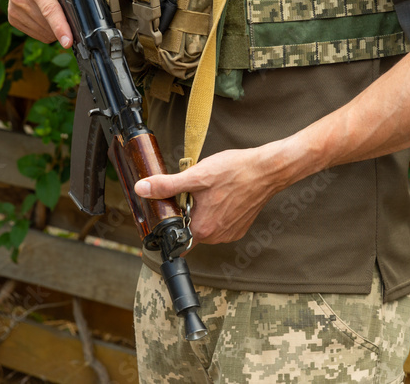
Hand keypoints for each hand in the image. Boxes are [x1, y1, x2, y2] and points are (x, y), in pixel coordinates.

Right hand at [8, 0, 71, 46]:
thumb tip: (82, 12)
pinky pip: (36, 34)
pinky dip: (46, 30)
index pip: (49, 9)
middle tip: (70, 15)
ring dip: (54, 29)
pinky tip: (46, 17)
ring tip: (56, 13)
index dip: (60, 27)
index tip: (67, 41)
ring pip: (43, 33)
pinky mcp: (12, 17)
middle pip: (48, 24)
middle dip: (63, 26)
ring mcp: (13, 8)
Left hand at [134, 144, 288, 243]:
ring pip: (206, 225)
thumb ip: (167, 186)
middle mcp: (216, 237)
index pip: (176, 238)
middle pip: (190, 229)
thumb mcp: (196, 176)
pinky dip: (218, 211)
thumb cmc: (234, 172)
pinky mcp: (240, 227)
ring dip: (203, 210)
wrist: (267, 170)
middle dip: (188, 212)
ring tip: (211, 190)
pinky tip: (224, 194)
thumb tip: (142, 189)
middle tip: (194, 190)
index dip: (170, 223)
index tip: (171, 208)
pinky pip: (221, 224)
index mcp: (202, 229)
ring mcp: (230, 233)